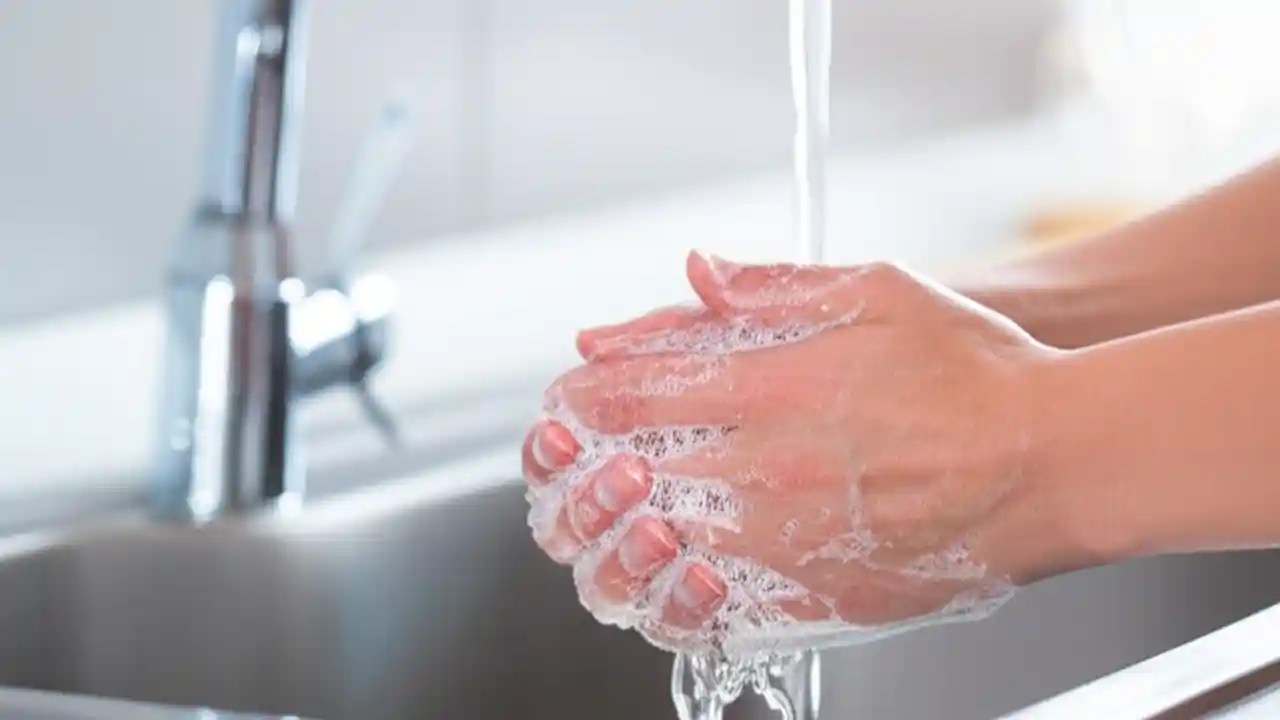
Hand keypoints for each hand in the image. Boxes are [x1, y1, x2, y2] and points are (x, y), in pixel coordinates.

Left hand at [524, 253, 1078, 653]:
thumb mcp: (878, 290)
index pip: (643, 390)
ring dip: (614, 532)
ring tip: (601, 518)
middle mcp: (771, 464)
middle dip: (584, 462)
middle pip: (636, 468)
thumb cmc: (975, 371)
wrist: (1053, 462)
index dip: (587, 395)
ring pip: (662, 545)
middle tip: (563, 458)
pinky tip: (661, 579)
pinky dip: (673, 596)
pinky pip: (722, 608)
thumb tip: (695, 273)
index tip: (564, 399)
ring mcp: (792, 536)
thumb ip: (774, 285)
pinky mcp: (820, 594)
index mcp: (777, 385)